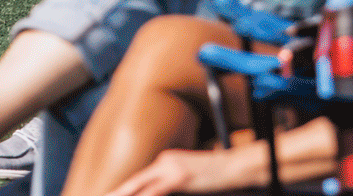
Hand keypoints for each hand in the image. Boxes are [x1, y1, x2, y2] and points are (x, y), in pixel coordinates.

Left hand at [104, 147, 255, 195]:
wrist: (234, 166)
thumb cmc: (216, 175)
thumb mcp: (190, 175)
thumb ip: (173, 182)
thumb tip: (161, 190)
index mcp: (165, 161)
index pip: (140, 179)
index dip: (124, 190)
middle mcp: (164, 161)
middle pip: (135, 182)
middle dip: (118, 193)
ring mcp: (171, 169)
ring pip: (141, 187)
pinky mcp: (179, 177)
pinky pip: (155, 191)